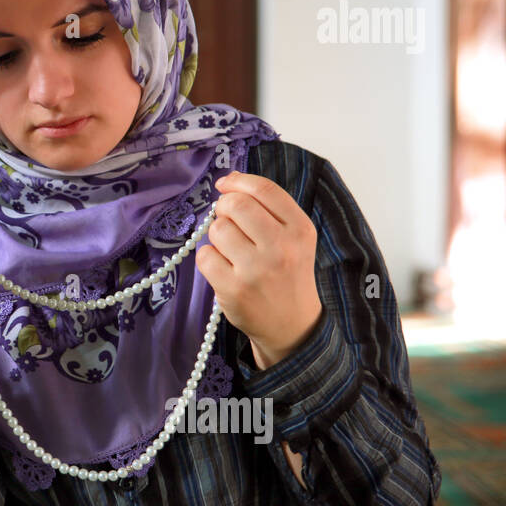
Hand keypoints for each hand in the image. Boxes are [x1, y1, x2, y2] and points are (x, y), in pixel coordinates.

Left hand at [195, 171, 323, 369]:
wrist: (292, 325)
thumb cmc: (287, 274)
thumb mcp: (294, 238)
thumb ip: (267, 208)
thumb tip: (229, 179)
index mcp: (300, 230)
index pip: (264, 190)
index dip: (238, 182)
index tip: (225, 184)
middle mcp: (281, 247)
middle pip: (236, 205)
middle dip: (224, 207)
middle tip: (227, 220)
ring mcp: (256, 269)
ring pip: (217, 229)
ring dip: (217, 235)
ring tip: (230, 250)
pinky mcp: (234, 289)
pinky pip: (205, 256)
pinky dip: (209, 258)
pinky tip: (223, 268)